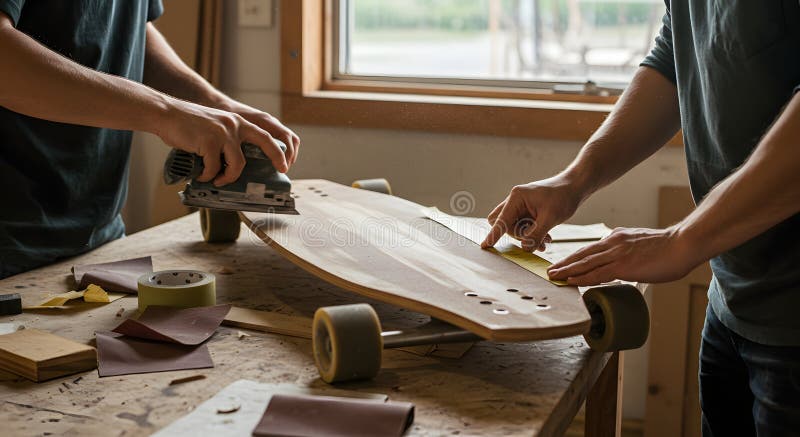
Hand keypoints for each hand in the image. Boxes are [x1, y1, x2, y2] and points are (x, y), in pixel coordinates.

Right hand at [157, 98, 291, 185]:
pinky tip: (201, 174)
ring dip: (228, 177)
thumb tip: (238, 167)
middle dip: (277, 157)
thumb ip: (229, 141)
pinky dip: (208, 175)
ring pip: (238, 164)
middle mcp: (234, 125)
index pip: (265, 135)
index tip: (284, 164)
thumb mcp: (215, 128)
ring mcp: (223, 132)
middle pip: (265, 141)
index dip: (277, 150)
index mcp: (237, 122)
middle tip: (282, 170)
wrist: (166, 113)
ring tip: (217, 180)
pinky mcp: (209, 141)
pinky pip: (214, 168)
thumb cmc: (188, 125)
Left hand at [217, 98, 299, 165]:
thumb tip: (243, 163)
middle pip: (291, 140)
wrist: (219, 104)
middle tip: (282, 170)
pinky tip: (271, 161)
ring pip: (287, 140)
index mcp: (265, 121)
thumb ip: (239, 142)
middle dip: (290, 156)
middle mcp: (270, 122)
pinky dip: (280, 151)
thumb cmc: (225, 115)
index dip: (288, 154)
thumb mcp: (233, 129)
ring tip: (279, 167)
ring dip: (287, 154)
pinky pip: (279, 140)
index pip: (286, 138)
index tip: (282, 168)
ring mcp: (270, 125)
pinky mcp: (265, 129)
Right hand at [481, 175, 582, 250]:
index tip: (485, 246)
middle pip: (503, 224)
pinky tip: (545, 238)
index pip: (501, 220)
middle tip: (533, 239)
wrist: (575, 187)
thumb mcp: (550, 218)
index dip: (494, 235)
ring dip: (527, 237)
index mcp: (516, 198)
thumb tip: (525, 249)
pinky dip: (532, 234)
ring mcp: (521, 206)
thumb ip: (535, 235)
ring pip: (514, 227)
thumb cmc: (563, 197)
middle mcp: (515, 201)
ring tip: (545, 241)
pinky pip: (523, 226)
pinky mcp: (527, 211)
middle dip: (516, 235)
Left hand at [547, 226, 697, 284]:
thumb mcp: (642, 245)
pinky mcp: (623, 265)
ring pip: (585, 263)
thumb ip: (630, 252)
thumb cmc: (670, 247)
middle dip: (565, 263)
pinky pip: (597, 273)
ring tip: (553, 276)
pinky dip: (581, 277)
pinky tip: (570, 281)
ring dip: (567, 270)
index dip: (576, 257)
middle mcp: (613, 242)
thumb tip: (627, 264)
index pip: (591, 248)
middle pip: (582, 254)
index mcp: (618, 237)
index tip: (564, 263)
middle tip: (550, 270)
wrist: (683, 243)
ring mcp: (617, 253)